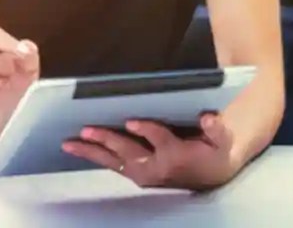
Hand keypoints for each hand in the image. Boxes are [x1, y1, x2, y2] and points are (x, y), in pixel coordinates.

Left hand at [63, 113, 237, 190]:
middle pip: (129, 152)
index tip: (131, 121)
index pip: (159, 139)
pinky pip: (113, 166)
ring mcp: (145, 173)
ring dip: (92, 152)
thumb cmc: (215, 151)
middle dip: (108, 140)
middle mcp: (157, 167)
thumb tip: (207, 117)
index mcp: (177, 155)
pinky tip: (79, 149)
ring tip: (69, 144)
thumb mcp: (222, 139)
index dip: (146, 130)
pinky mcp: (138, 175)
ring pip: (115, 161)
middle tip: (87, 130)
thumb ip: (216, 128)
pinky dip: (96, 157)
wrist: (214, 175)